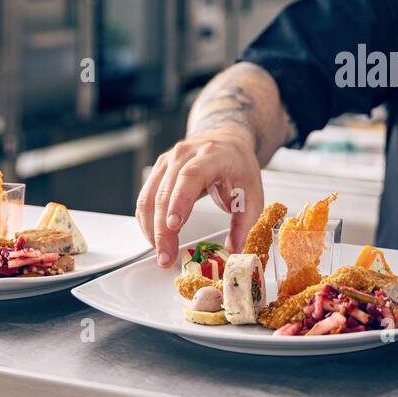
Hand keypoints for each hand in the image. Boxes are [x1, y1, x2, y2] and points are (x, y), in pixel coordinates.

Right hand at [135, 130, 263, 267]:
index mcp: (212, 156)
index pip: (190, 176)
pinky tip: (155, 237)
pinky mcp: (158, 170)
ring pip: (149, 197)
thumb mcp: (252, 193)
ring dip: (151, 228)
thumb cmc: (238, 165)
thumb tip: (235, 249)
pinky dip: (147, 221)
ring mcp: (167, 161)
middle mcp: (184, 155)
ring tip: (161, 252)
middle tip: (166, 255)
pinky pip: (145, 198)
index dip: (179, 201)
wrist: (227, 141)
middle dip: (162, 228)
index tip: (174, 225)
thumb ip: (245, 223)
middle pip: (165, 192)